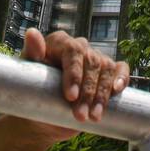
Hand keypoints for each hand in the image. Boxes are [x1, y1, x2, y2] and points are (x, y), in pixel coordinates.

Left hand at [19, 28, 129, 142]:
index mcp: (60, 43)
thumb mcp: (27, 74)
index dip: (74, 73)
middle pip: (92, 62)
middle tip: (79, 115)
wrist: (43, 115)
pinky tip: (117, 90)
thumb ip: (31, 52)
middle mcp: (80, 48)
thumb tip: (32, 33)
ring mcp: (94, 59)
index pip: (73, 51)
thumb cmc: (32, 92)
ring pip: (106, 69)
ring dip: (102, 95)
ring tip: (93, 117)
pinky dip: (122, 78)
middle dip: (87, 92)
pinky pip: (120, 69)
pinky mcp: (106, 73)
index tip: (70, 96)